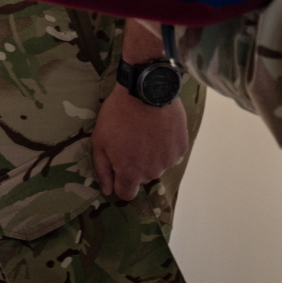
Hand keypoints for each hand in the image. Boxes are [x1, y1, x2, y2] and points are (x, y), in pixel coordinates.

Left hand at [91, 85, 189, 200]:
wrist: (146, 89)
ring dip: (151, 155)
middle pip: (142, 177)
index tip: (118, 163)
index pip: (126, 193)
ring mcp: (170, 160)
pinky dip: (164, 145)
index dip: (120, 181)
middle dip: (135, 164)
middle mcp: (153, 172)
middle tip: (130, 139)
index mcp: (131, 173)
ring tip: (145, 130)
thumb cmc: (119, 114)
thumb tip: (107, 191)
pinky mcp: (182, 147)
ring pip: (158, 165)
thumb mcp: (99, 140)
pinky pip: (171, 153)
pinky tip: (158, 127)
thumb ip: (102, 170)